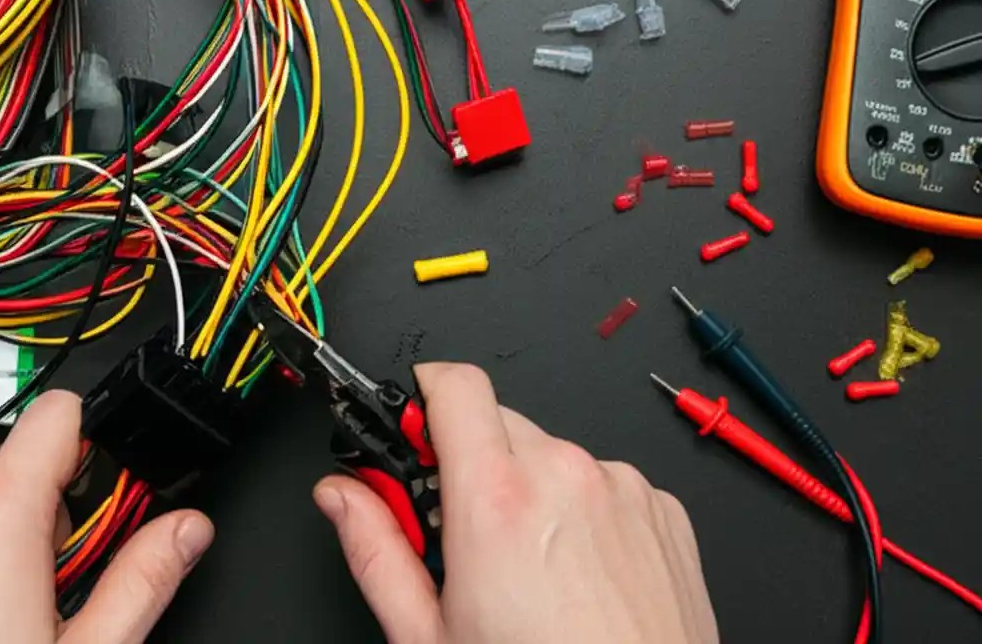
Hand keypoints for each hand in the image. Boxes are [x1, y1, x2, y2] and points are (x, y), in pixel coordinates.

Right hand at [313, 363, 717, 643]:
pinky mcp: (663, 509)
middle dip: (470, 460)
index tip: (414, 427)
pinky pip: (605, 480)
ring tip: (530, 567)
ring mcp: (622, 489)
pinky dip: (583, 510)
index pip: (454, 385)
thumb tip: (342, 496)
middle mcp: (565, 477)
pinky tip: (577, 574)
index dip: (424, 395)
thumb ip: (376, 549)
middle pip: (497, 421)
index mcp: (498, 501)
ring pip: (553, 452)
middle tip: (462, 530)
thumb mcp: (429, 634)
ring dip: (530, 487)